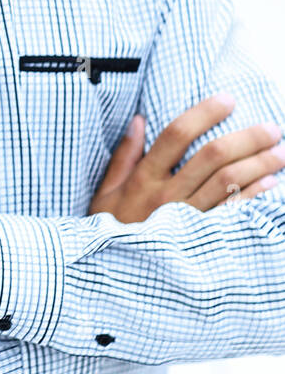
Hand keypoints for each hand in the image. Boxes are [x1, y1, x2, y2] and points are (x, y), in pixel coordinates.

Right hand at [89, 95, 283, 223]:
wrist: (112, 274)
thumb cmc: (112, 227)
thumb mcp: (106, 191)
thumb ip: (124, 155)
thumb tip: (138, 120)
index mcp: (143, 177)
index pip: (175, 135)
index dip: (204, 114)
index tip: (227, 100)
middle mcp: (167, 194)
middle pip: (212, 156)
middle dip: (246, 138)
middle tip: (271, 128)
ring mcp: (186, 217)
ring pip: (228, 182)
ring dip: (259, 164)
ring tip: (279, 152)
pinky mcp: (200, 237)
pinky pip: (233, 212)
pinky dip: (255, 194)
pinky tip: (271, 181)